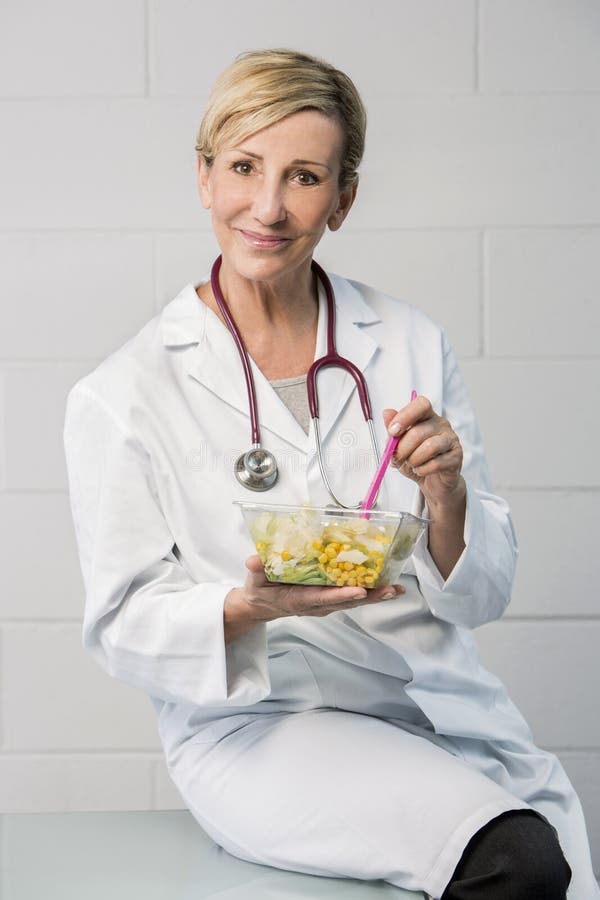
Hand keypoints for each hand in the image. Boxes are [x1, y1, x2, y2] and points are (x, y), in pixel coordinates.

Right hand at [232, 555, 404, 623]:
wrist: (262, 606)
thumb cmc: (259, 590)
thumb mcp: (254, 580)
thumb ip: (256, 570)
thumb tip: (253, 560)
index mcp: (299, 599)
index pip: (324, 597)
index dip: (342, 594)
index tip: (360, 590)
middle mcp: (317, 605)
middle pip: (347, 601)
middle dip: (370, 596)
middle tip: (392, 589)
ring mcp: (325, 604)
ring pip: (354, 600)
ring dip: (376, 595)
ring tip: (397, 589)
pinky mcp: (330, 600)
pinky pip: (353, 596)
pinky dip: (370, 591)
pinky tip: (387, 586)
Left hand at [383, 395, 464, 508]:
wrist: (433, 482)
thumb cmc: (416, 460)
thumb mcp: (399, 445)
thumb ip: (393, 430)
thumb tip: (386, 412)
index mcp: (427, 416)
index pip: (421, 404)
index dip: (405, 416)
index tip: (392, 431)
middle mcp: (441, 424)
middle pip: (418, 431)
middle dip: (402, 448)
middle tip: (396, 458)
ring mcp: (451, 440)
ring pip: (429, 447)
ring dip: (413, 460)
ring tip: (411, 464)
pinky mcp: (456, 457)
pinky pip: (437, 463)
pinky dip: (423, 470)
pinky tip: (420, 470)